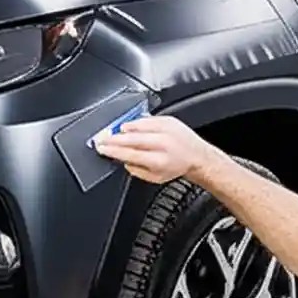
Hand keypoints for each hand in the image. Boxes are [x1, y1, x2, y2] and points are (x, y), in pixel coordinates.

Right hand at [94, 115, 219, 183]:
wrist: (197, 156)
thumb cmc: (176, 167)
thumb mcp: (155, 178)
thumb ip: (136, 170)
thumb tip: (121, 160)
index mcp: (158, 160)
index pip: (129, 153)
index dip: (113, 151)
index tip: (102, 148)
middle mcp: (162, 144)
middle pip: (131, 139)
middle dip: (112, 139)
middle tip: (101, 139)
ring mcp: (166, 130)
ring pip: (138, 126)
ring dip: (123, 129)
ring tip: (113, 132)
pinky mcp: (168, 120)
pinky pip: (147, 119)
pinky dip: (135, 122)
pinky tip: (128, 126)